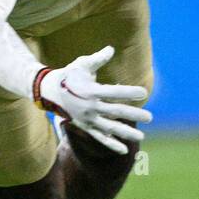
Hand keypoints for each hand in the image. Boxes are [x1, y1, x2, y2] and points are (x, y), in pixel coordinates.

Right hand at [37, 47, 151, 154]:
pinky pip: (100, 137)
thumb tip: (111, 49)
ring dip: (125, 132)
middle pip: (115, 112)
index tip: (143, 92)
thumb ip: (97, 59)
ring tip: (141, 136)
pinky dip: (111, 144)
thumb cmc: (69, 75)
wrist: (49, 91)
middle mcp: (90, 107)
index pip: (113, 92)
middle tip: (149, 117)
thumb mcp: (81, 64)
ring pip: (109, 128)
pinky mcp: (85, 126)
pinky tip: (125, 150)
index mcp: (90, 90)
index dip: (128, 92)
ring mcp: (87, 119)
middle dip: (133, 115)